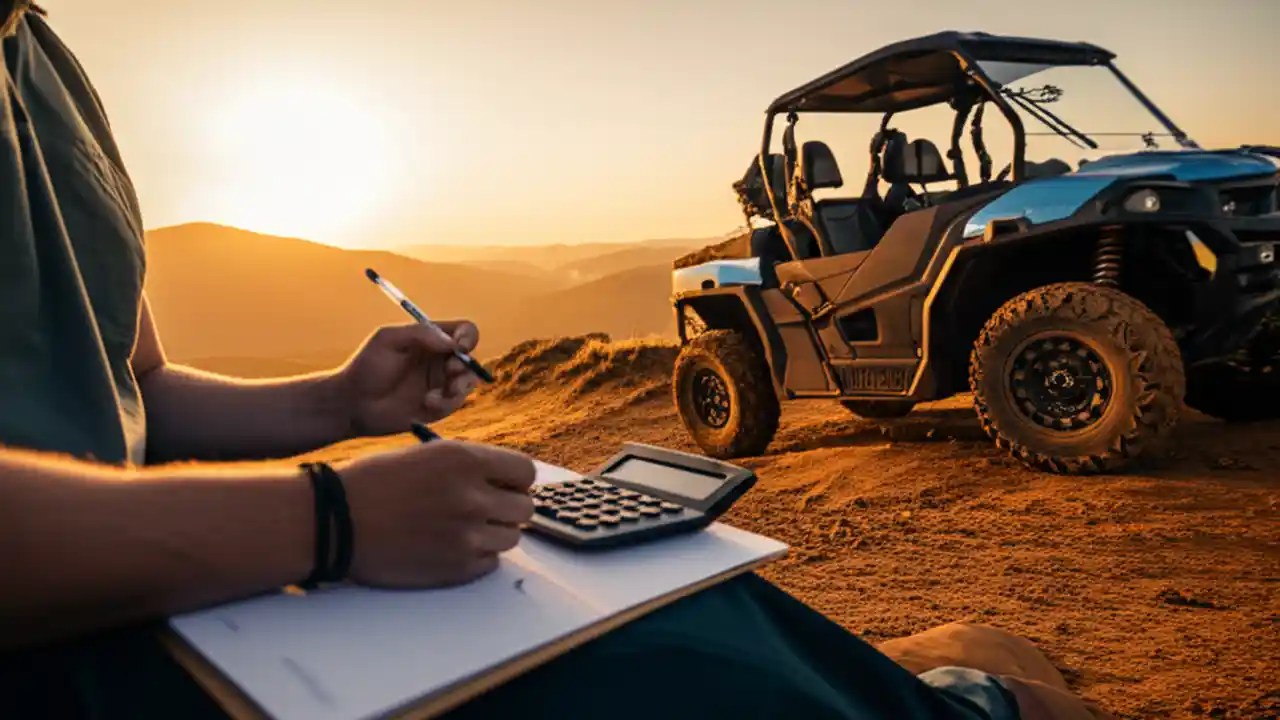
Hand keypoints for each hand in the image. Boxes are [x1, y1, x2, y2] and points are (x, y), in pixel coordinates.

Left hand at [337, 321, 480, 436]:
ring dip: (459, 386)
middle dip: (465, 364)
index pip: (464, 332)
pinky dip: (446, 402)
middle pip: (471, 357)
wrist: (352, 403)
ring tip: (437, 393)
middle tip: (449, 370)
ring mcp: (441, 384)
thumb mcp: (388, 340)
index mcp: (431, 339)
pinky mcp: (439, 407)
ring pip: (468, 381)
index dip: (467, 337)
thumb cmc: (366, 367)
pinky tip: (427, 403)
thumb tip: (452, 342)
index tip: (459, 346)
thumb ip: (420, 334)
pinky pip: (456, 403)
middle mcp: (440, 360)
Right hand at [338, 440, 535, 586]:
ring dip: (494, 533)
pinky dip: (479, 557)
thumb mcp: (426, 454)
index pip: (526, 472)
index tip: (504, 486)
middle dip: (508, 508)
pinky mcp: (456, 568)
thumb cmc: (374, 483)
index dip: (515, 480)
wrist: (335, 521)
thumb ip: (468, 465)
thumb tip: (503, 481)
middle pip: (524, 508)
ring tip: (465, 529)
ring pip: (511, 538)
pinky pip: (491, 563)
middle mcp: (472, 497)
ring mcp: (467, 535)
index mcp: (465, 460)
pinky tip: (452, 546)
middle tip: (486, 510)